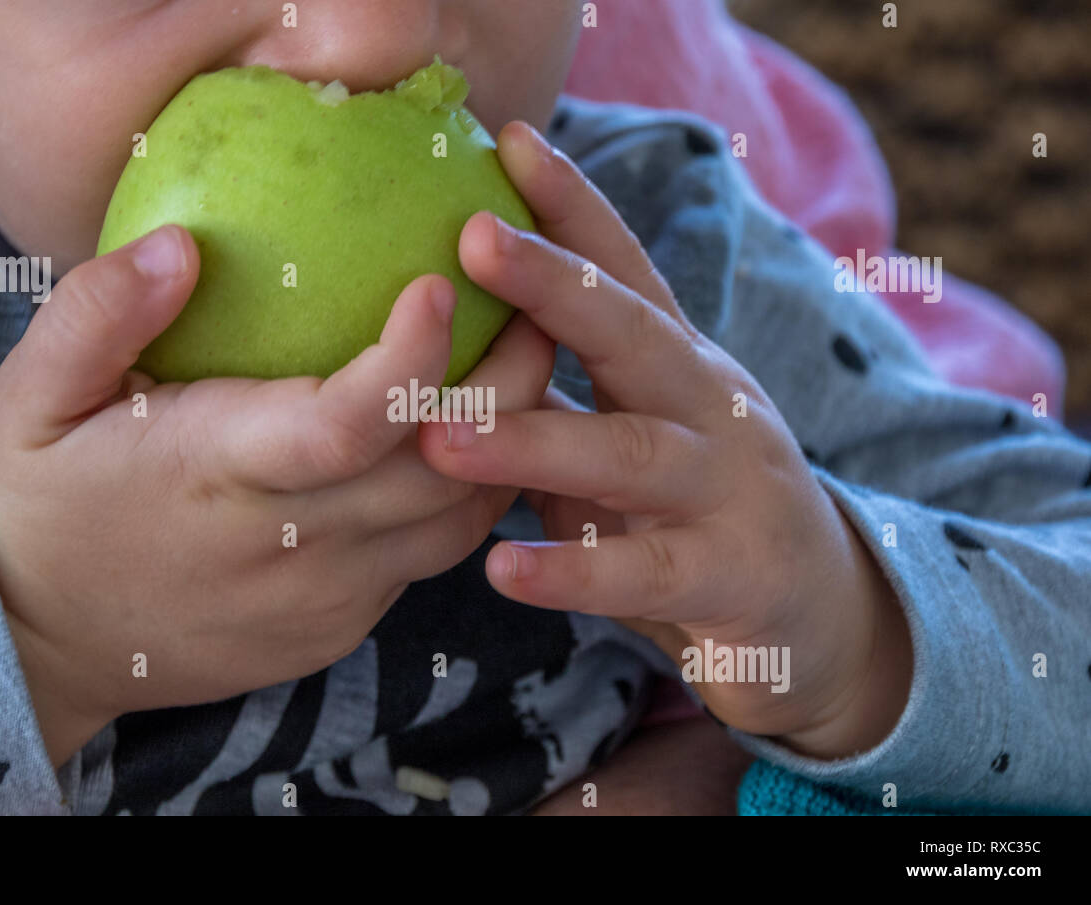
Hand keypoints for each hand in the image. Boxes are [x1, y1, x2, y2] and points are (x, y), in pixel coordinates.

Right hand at [0, 224, 553, 765]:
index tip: (444, 283)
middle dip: (510, 384)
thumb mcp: (28, 398)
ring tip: (527, 356)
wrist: (40, 643)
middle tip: (538, 299)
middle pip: (440, 472)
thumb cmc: (39, 504)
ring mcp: (327, 597)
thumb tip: (182, 244)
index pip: (344, 426)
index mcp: (219, 475)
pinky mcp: (340, 625)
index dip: (410, 362)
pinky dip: (468, 494)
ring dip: (509, 442)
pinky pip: (430, 556)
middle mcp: (292, 546)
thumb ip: (98, 314)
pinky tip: (474, 436)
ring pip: (458, 521)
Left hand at [420, 123, 911, 759]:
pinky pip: (645, 573)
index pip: (626, 270)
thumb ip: (552, 391)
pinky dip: (574, 572)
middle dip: (557, 282)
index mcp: (675, 362)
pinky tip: (503, 569)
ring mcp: (726, 488)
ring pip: (631, 453)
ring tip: (438, 435)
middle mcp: (708, 406)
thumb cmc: (689, 503)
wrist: (813, 605)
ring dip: (532, 441)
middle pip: (635, 333)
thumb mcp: (628, 429)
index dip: (574, 205)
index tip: (513, 139)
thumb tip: (441, 341)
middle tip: (472, 236)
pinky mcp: (728, 576)